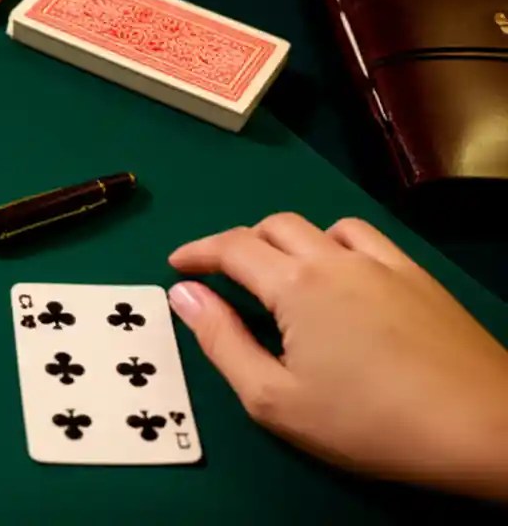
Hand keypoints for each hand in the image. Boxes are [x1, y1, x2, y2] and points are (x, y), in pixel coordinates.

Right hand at [168, 214, 507, 501]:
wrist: (480, 427)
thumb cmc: (368, 422)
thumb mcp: (273, 398)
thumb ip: (220, 342)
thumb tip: (184, 295)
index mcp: (295, 286)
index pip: (232, 248)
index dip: (197, 252)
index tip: (177, 265)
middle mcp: (335, 259)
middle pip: (273, 227)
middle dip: (238, 244)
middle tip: (220, 276)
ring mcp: (383, 262)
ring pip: (320, 227)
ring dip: (287, 241)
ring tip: (279, 274)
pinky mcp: (417, 276)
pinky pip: (365, 237)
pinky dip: (335, 244)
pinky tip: (340, 274)